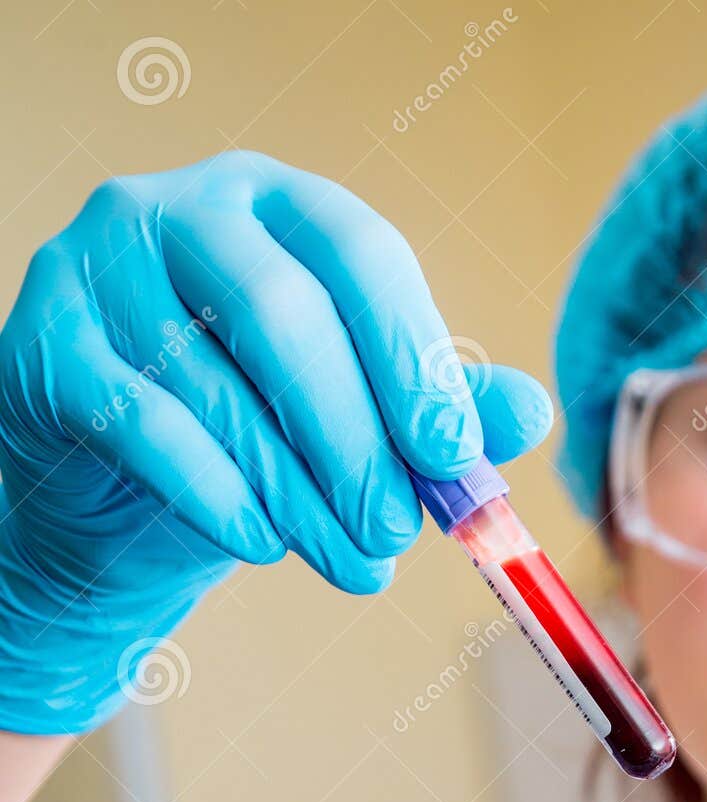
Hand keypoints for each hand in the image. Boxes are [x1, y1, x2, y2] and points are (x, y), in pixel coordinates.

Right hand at [0, 150, 551, 732]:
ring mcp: (101, 269)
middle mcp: (183, 212)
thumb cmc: (248, 431)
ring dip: (298, 493)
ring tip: (353, 562)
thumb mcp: (351, 414)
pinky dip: (215, 494)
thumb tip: (531, 413)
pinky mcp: (45, 343)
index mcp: (277, 206)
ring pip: (218, 385)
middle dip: (356, 439)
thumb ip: (433, 405)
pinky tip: (258, 544)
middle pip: (286, 313)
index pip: (359, 252)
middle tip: (398, 531)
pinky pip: (145, 425)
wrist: (110, 482)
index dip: (413, 355)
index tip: (454, 456)